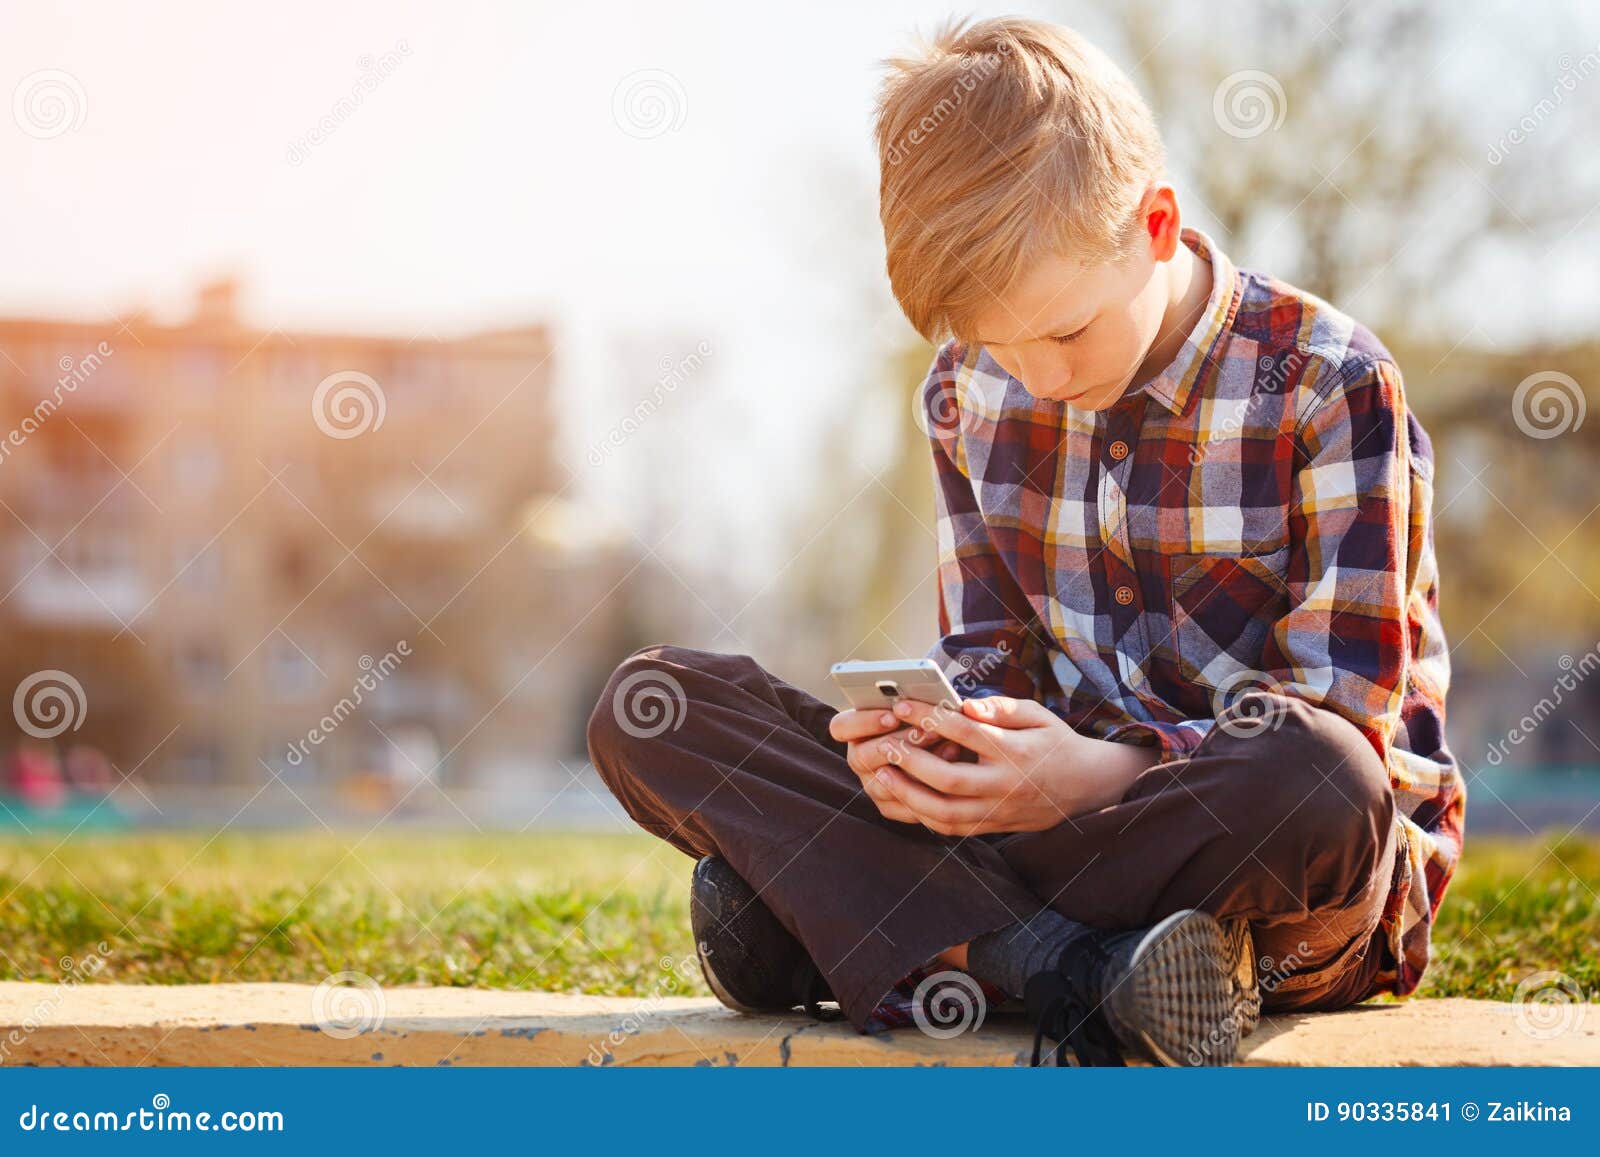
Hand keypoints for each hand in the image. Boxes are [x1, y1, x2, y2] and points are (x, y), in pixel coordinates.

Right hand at [829, 704, 967, 823]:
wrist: (960, 746)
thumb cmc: (940, 715)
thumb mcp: (937, 698)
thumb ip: (936, 693)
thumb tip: (968, 707)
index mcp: (856, 729)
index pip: (840, 727)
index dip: (864, 722)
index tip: (893, 716)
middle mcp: (860, 757)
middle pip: (860, 756)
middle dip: (895, 743)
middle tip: (926, 732)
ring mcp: (874, 783)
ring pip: (882, 783)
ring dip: (914, 764)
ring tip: (948, 744)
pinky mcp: (892, 805)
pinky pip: (902, 805)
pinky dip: (926, 788)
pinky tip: (952, 767)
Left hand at [863, 696, 1159, 836]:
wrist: (1086, 787)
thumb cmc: (1056, 743)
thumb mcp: (1039, 715)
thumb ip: (1002, 708)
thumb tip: (965, 706)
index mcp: (1016, 752)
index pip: (966, 734)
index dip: (931, 719)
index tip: (902, 705)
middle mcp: (1005, 786)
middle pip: (950, 780)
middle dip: (912, 763)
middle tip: (886, 745)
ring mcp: (998, 812)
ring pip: (945, 813)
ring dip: (909, 796)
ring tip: (881, 776)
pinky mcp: (992, 827)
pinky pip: (951, 828)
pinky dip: (922, 815)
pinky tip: (902, 798)